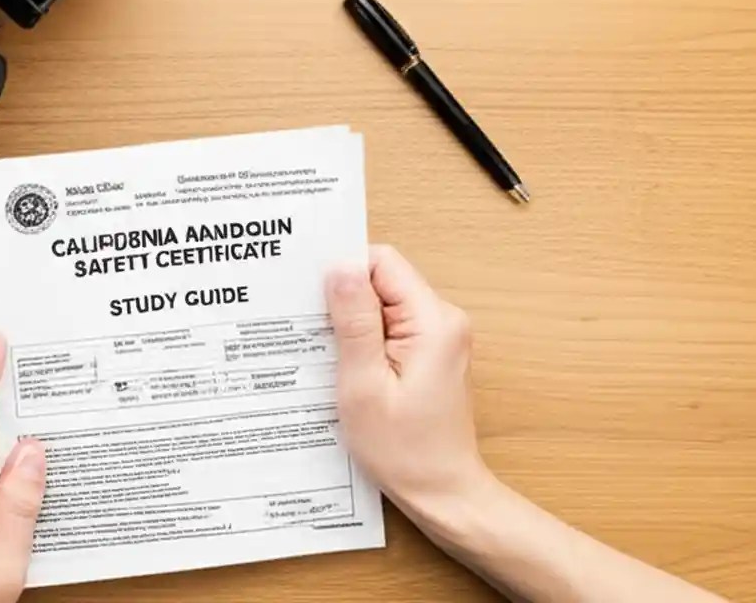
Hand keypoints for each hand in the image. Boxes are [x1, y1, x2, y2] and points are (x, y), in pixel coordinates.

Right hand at [326, 245, 493, 515]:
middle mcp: (443, 320)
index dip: (343, 273)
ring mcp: (439, 337)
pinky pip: (391, 327)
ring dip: (351, 323)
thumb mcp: (364, 385)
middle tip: (313, 334)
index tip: (312, 299)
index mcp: (432, 322)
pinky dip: (364, 341)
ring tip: (329, 358)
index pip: (381, 262)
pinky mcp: (430, 353)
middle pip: (382, 280)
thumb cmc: (404, 450)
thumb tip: (340, 267)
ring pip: (383, 303)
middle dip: (343, 300)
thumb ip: (354, 322)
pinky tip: (346, 368)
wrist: (443, 492)